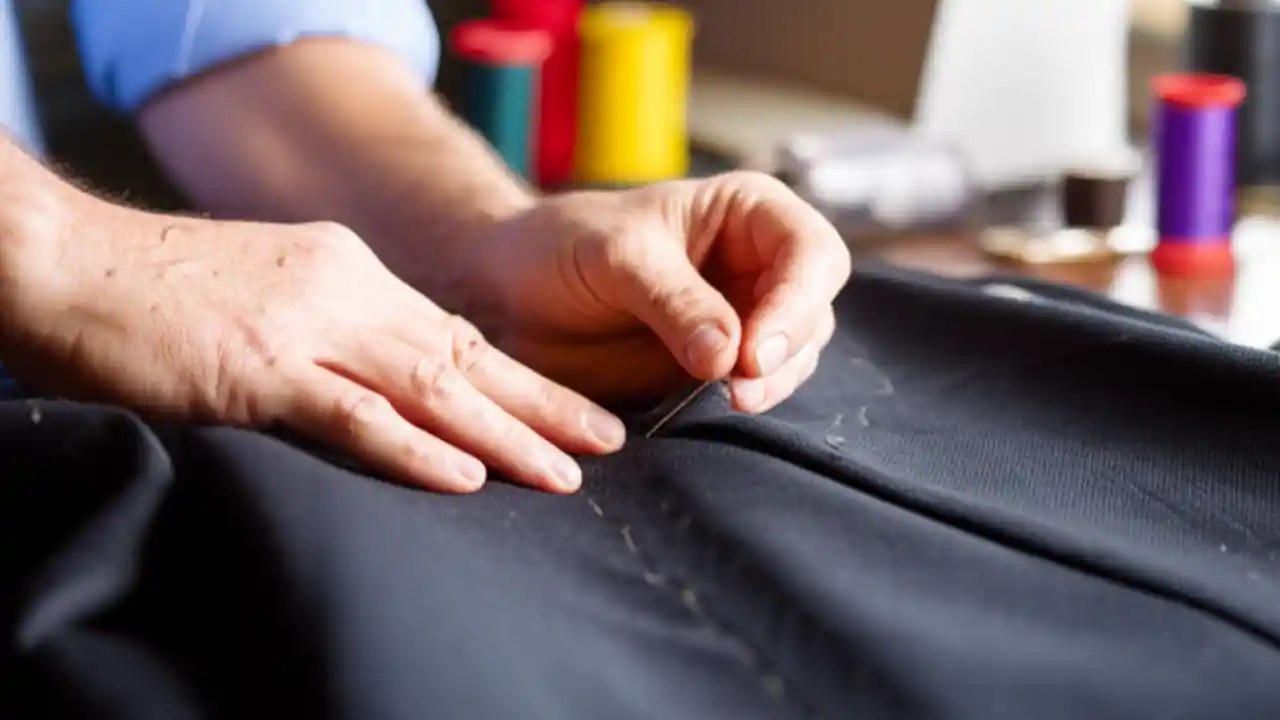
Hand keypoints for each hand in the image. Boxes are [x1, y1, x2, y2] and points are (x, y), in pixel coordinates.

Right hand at [0, 194, 623, 492]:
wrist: (67, 261)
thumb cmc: (160, 290)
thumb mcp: (269, 291)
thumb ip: (329, 328)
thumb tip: (378, 376)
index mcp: (349, 273)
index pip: (455, 331)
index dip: (521, 377)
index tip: (574, 409)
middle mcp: (344, 292)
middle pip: (465, 355)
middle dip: (544, 403)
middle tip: (610, 438)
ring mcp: (305, 328)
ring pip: (430, 384)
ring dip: (504, 432)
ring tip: (565, 470)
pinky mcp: (256, 367)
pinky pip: (350, 412)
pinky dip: (412, 446)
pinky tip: (463, 473)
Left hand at [464, 172, 851, 412]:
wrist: (511, 291)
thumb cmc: (561, 246)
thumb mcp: (616, 257)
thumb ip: (673, 301)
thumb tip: (729, 356)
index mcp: (747, 212)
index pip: (812, 252)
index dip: (797, 302)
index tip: (755, 352)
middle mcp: (758, 263)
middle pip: (811, 310)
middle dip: (786, 351)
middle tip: (740, 389)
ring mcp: (743, 317)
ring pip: (792, 356)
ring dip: (771, 384)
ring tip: (727, 402)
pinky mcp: (719, 366)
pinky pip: (755, 388)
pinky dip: (745, 401)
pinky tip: (713, 410)